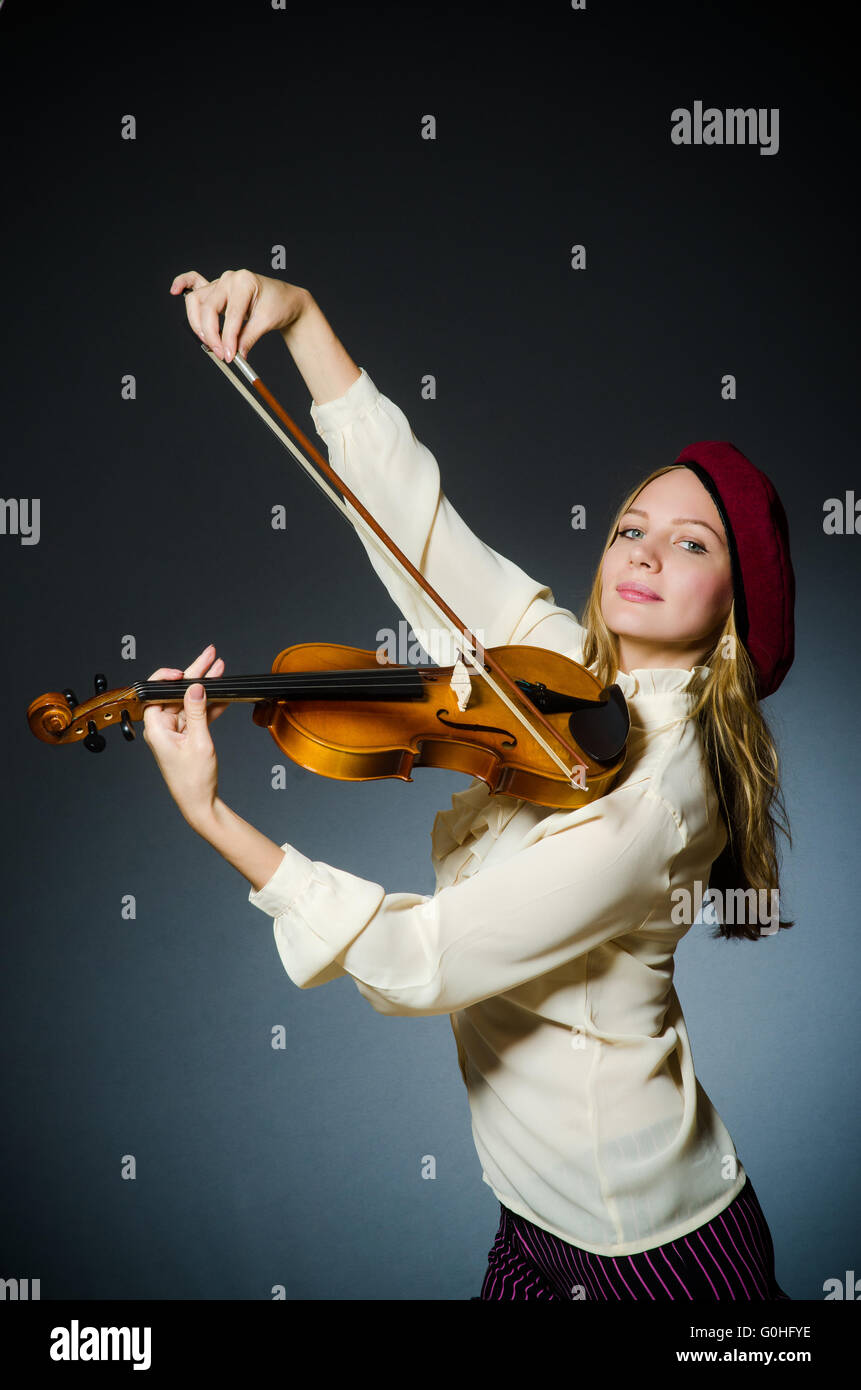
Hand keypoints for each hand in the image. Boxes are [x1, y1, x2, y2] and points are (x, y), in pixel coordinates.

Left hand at [142, 643, 228, 829]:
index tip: (186, 669)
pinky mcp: (186, 737)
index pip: (157, 693)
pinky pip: (197, 716)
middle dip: (195, 674)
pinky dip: (209, 706)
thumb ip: (197, 712)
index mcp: (156, 729)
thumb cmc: (194, 780)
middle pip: (177, 694)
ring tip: (220, 669)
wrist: (200, 803)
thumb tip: (196, 687)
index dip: (170, 677)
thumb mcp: (198, 742)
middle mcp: (162, 728)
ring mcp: (174, 732)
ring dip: (206, 687)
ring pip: (189, 702)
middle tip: (210, 656)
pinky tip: (223, 695)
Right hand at [170, 268, 308, 361]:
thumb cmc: (279, 306)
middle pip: (207, 307)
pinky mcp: (216, 288)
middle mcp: (229, 280)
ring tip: (209, 342)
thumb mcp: (268, 322)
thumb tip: (236, 355)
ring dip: (198, 323)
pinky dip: (183, 284)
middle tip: (222, 355)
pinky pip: (194, 282)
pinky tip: (175, 291)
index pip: (230, 315)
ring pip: (197, 300)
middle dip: (212, 334)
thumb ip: (249, 338)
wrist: (285, 299)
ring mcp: (220, 282)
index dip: (228, 338)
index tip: (230, 357)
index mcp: (244, 282)